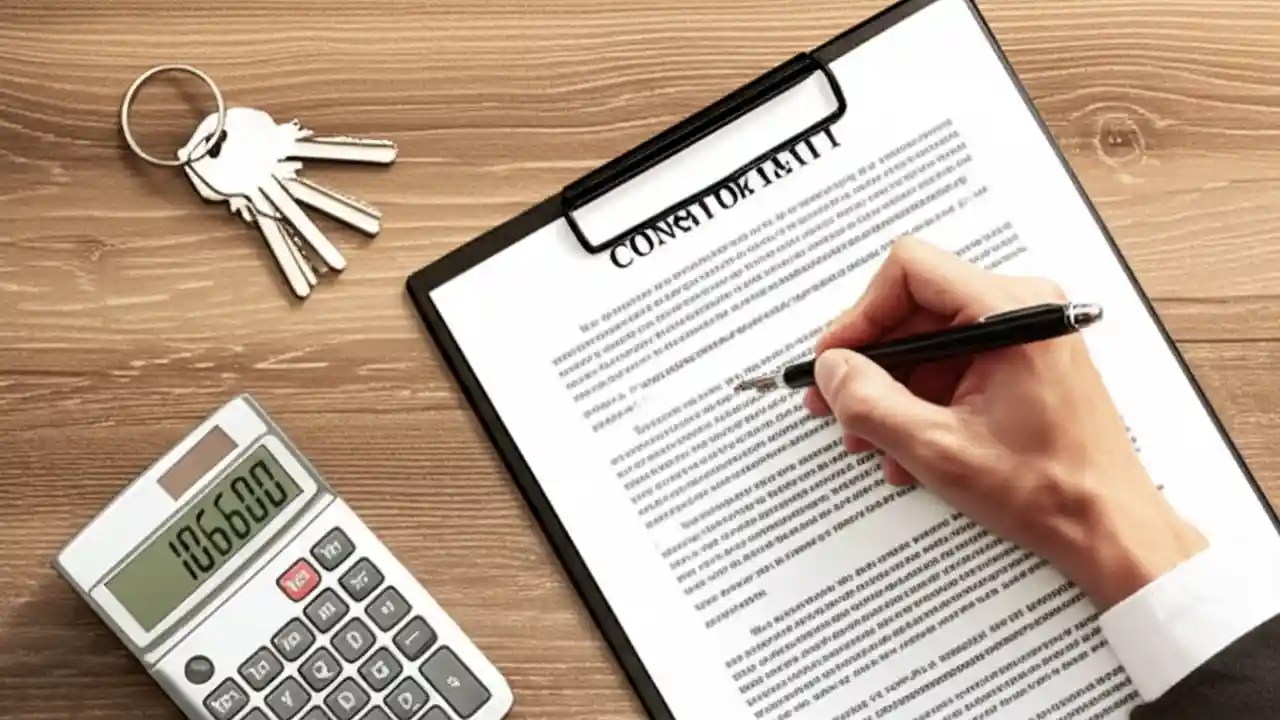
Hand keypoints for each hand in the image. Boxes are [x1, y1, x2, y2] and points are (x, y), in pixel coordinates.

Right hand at [807, 236, 1206, 608]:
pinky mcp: (1022, 364)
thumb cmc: (1049, 491)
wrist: (1110, 529)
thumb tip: (831, 369)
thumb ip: (870, 402)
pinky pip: (952, 366)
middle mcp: (1022, 309)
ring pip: (928, 342)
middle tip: (836, 403)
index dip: (860, 314)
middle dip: (870, 362)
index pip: (909, 272)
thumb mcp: (936, 448)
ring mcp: (1024, 336)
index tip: (835, 358)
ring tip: (869, 439)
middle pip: (914, 308)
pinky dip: (920, 402)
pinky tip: (905, 448)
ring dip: (891, 390)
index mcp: (1011, 312)